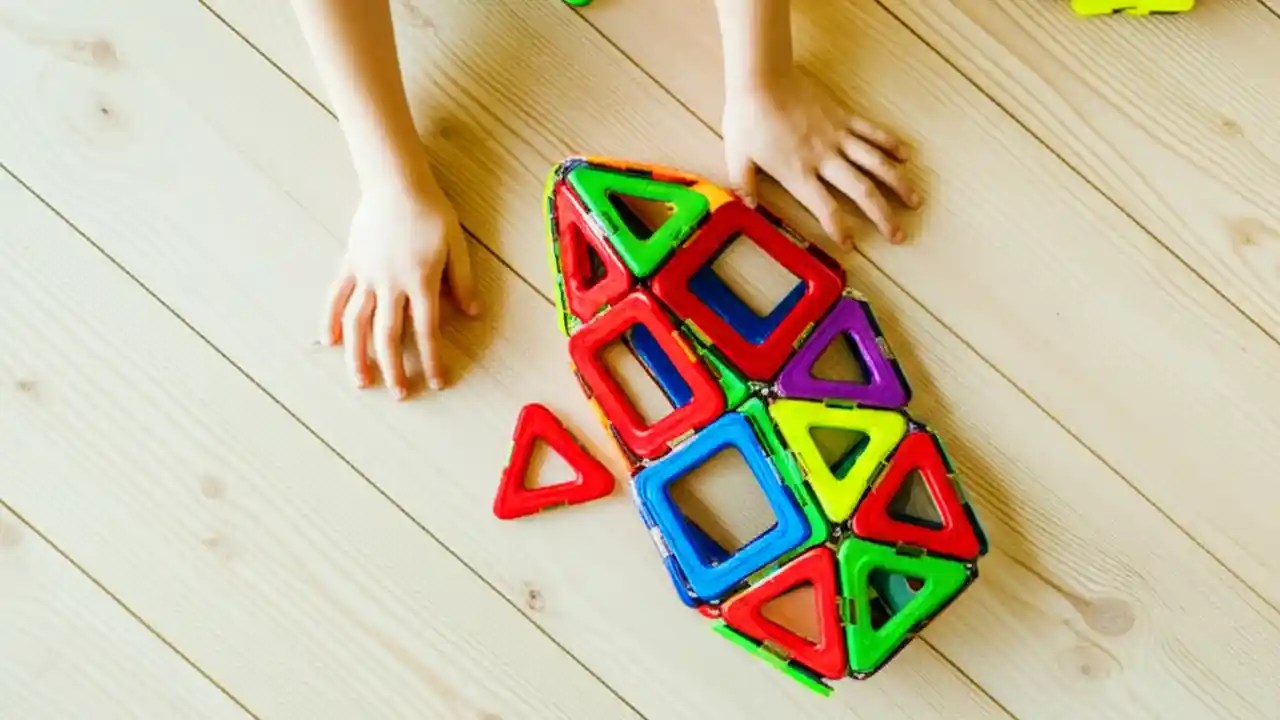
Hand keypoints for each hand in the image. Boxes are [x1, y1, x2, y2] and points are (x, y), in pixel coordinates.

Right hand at [322, 171, 479, 398]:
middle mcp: (390, 283)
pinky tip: (329, 342)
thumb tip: (473, 314)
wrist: (395, 183)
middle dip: (394, 369)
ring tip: (361, 381)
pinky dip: (330, 320)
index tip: (437, 383)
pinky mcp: (350, 264)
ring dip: (358, 356)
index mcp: (420, 281)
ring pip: (357, 323)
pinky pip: (336, 296)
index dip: (433, 359)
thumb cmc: (431, 212)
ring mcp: (366, 275)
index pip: (427, 331)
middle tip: (399, 395)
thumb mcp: (457, 245)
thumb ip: (463, 281)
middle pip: (389, 336)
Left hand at [722, 71, 919, 248]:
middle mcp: (824, 159)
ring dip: (898, 183)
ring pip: (876, 163)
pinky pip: (872, 132)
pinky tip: (906, 156)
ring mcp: (837, 136)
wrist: (763, 78)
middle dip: (883, 216)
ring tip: (915, 201)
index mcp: (798, 173)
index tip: (850, 245)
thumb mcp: (737, 156)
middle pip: (862, 191)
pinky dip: (891, 143)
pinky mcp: (843, 117)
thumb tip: (747, 207)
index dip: (839, 229)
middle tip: (899, 235)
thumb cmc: (748, 117)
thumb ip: (745, 184)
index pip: (825, 208)